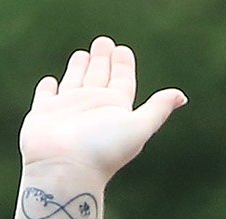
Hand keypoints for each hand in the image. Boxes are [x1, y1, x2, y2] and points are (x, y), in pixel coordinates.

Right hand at [19, 37, 185, 185]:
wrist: (65, 169)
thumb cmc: (102, 149)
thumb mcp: (137, 126)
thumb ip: (157, 109)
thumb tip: (181, 96)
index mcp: (115, 109)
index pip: (121, 81)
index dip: (123, 65)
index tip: (122, 49)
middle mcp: (92, 108)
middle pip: (99, 77)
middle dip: (102, 60)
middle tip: (104, 42)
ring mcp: (67, 110)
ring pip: (74, 82)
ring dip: (79, 68)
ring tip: (83, 54)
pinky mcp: (43, 113)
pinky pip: (46, 95)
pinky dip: (48, 88)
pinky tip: (51, 80)